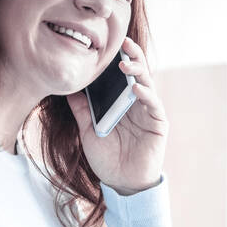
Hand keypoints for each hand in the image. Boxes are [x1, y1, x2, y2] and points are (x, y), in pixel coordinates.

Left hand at [66, 36, 167, 194]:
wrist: (122, 184)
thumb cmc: (107, 159)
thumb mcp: (87, 132)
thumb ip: (81, 111)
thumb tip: (68, 88)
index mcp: (121, 102)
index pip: (121, 74)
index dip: (117, 58)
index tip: (107, 44)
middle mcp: (137, 103)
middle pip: (137, 73)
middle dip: (131, 56)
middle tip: (123, 42)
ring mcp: (149, 112)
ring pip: (147, 84)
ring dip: (137, 72)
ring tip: (125, 64)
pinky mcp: (158, 123)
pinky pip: (153, 104)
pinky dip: (145, 95)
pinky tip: (135, 89)